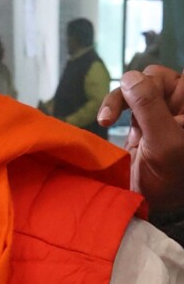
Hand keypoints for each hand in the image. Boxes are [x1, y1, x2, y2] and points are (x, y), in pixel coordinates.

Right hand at [98, 65, 183, 213]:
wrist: (152, 206)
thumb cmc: (168, 179)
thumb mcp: (163, 142)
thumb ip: (149, 107)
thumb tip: (129, 77)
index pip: (169, 79)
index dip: (150, 84)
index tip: (133, 104)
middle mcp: (178, 105)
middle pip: (149, 79)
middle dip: (129, 96)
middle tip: (110, 117)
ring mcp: (160, 113)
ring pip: (134, 89)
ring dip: (119, 104)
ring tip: (107, 122)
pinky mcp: (142, 123)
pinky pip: (125, 103)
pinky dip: (114, 112)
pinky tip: (115, 129)